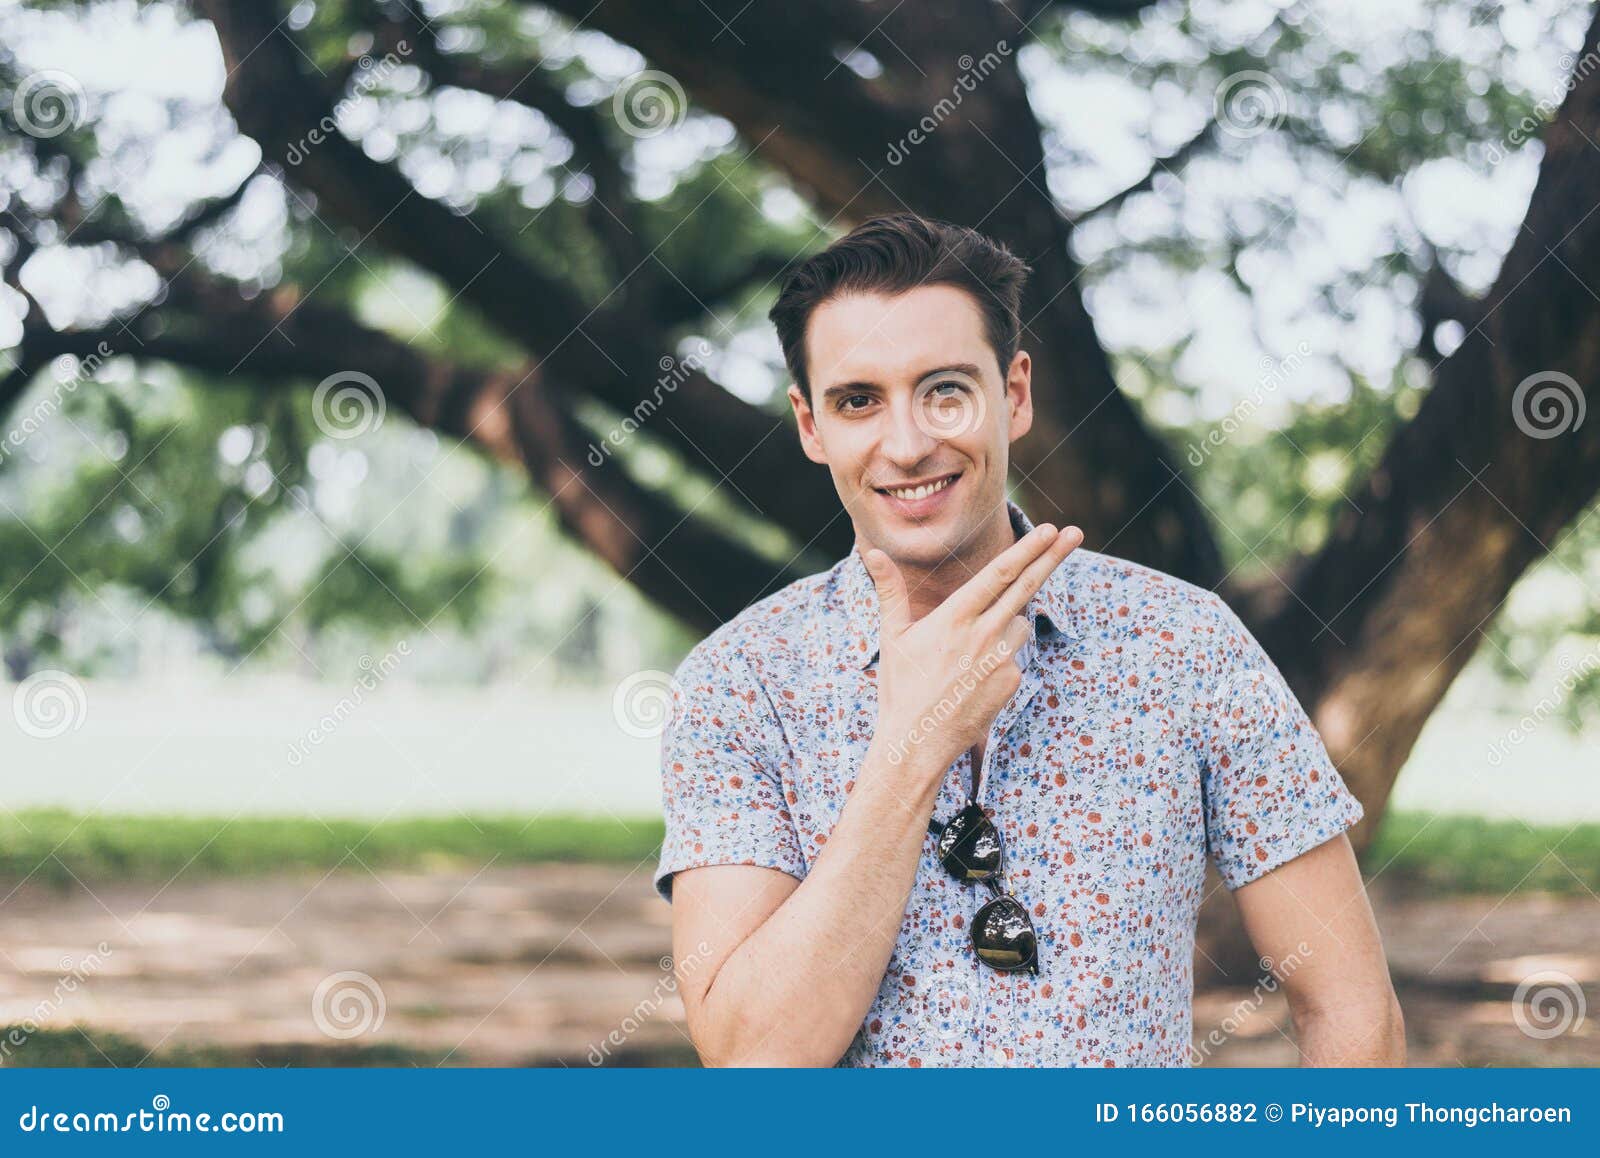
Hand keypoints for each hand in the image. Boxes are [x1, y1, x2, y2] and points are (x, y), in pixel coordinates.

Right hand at [864, 522, 1082, 774]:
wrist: (918, 742)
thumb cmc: (901, 687)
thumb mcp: (893, 635)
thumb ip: (890, 589)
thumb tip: (873, 552)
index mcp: (954, 618)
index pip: (998, 574)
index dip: (1026, 550)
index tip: (1047, 531)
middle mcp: (983, 635)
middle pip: (1026, 587)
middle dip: (1053, 557)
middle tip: (1075, 533)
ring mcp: (1001, 660)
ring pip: (1020, 623)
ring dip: (1007, 622)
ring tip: (969, 652)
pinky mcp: (1012, 683)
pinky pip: (1015, 657)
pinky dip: (1001, 658)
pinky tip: (973, 678)